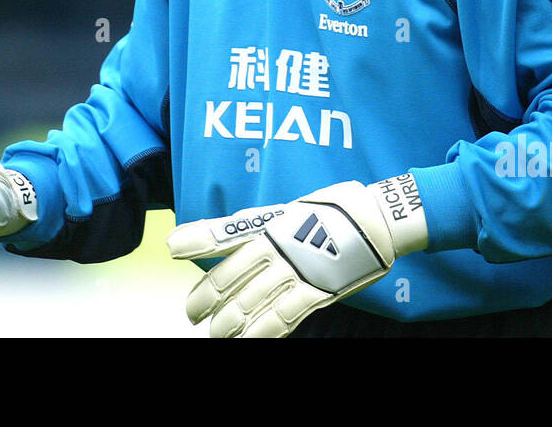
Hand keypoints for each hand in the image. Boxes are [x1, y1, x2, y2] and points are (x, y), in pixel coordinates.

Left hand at [167, 175, 426, 336]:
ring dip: (230, 321)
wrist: (379, 218)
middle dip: (208, 298)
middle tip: (192, 314)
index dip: (198, 239)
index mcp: (271, 223)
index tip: (172, 247)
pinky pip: (285, 316)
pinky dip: (264, 331)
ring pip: (253, 300)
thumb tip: (233, 229)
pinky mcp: (318, 289)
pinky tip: (249, 340)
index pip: (227, 233)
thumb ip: (261, 224)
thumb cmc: (333, 211)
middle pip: (232, 276)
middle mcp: (279, 246)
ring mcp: (298, 269)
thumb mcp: (291, 211)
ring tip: (215, 335)